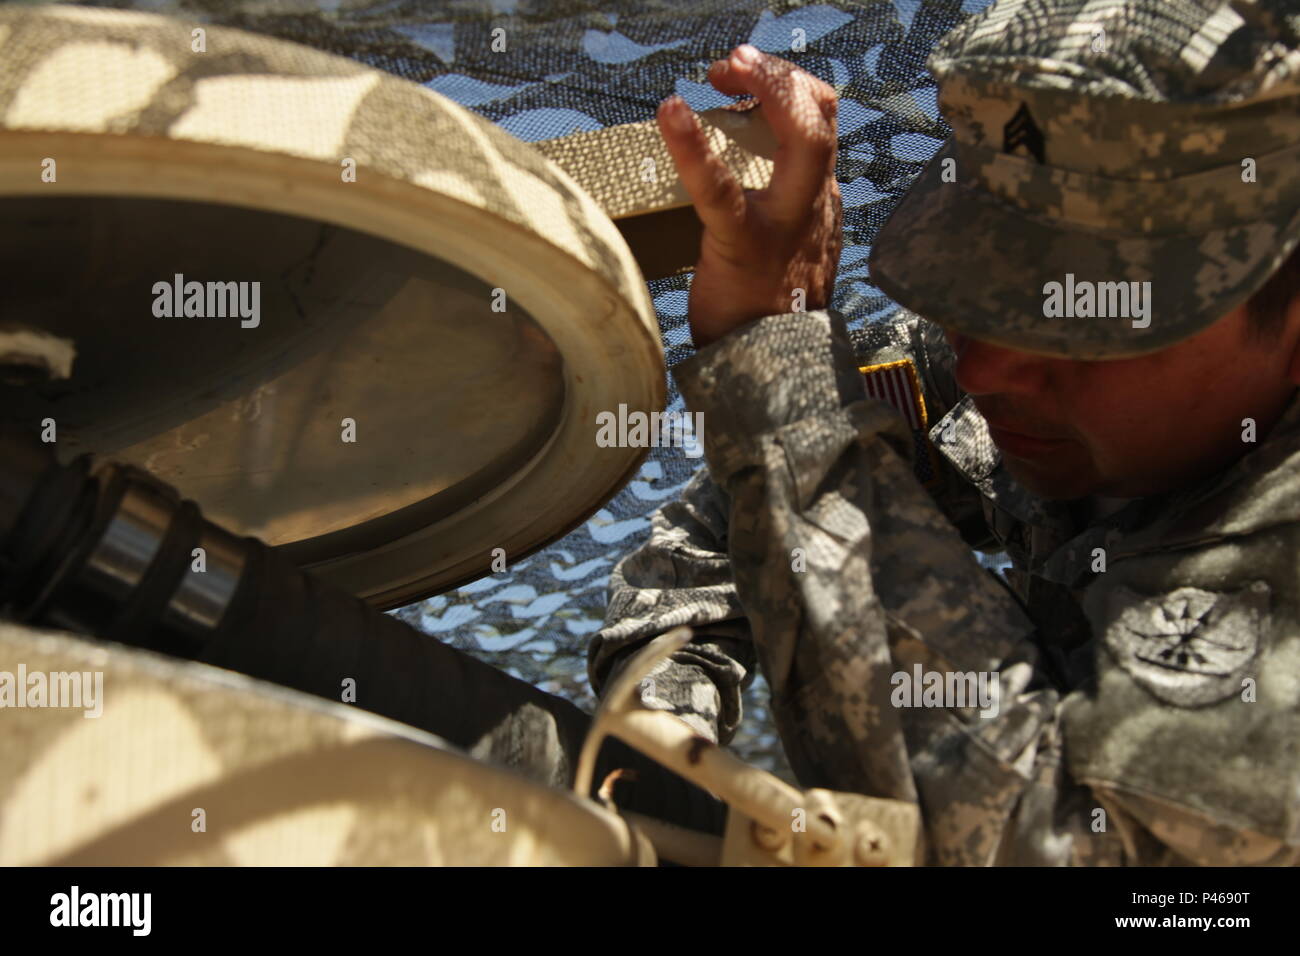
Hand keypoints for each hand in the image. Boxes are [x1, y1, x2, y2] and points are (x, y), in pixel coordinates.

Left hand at [656, 44, 841, 348]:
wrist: (774, 373)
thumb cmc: (765, 318)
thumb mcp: (785, 258)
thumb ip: (781, 222)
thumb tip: (749, 196)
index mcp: (818, 205)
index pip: (819, 130)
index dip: (789, 93)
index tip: (744, 84)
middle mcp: (813, 205)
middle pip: (824, 117)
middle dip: (783, 76)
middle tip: (735, 64)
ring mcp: (788, 223)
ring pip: (806, 136)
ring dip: (768, 86)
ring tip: (725, 69)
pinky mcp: (746, 244)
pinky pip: (722, 188)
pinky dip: (693, 146)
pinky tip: (669, 111)